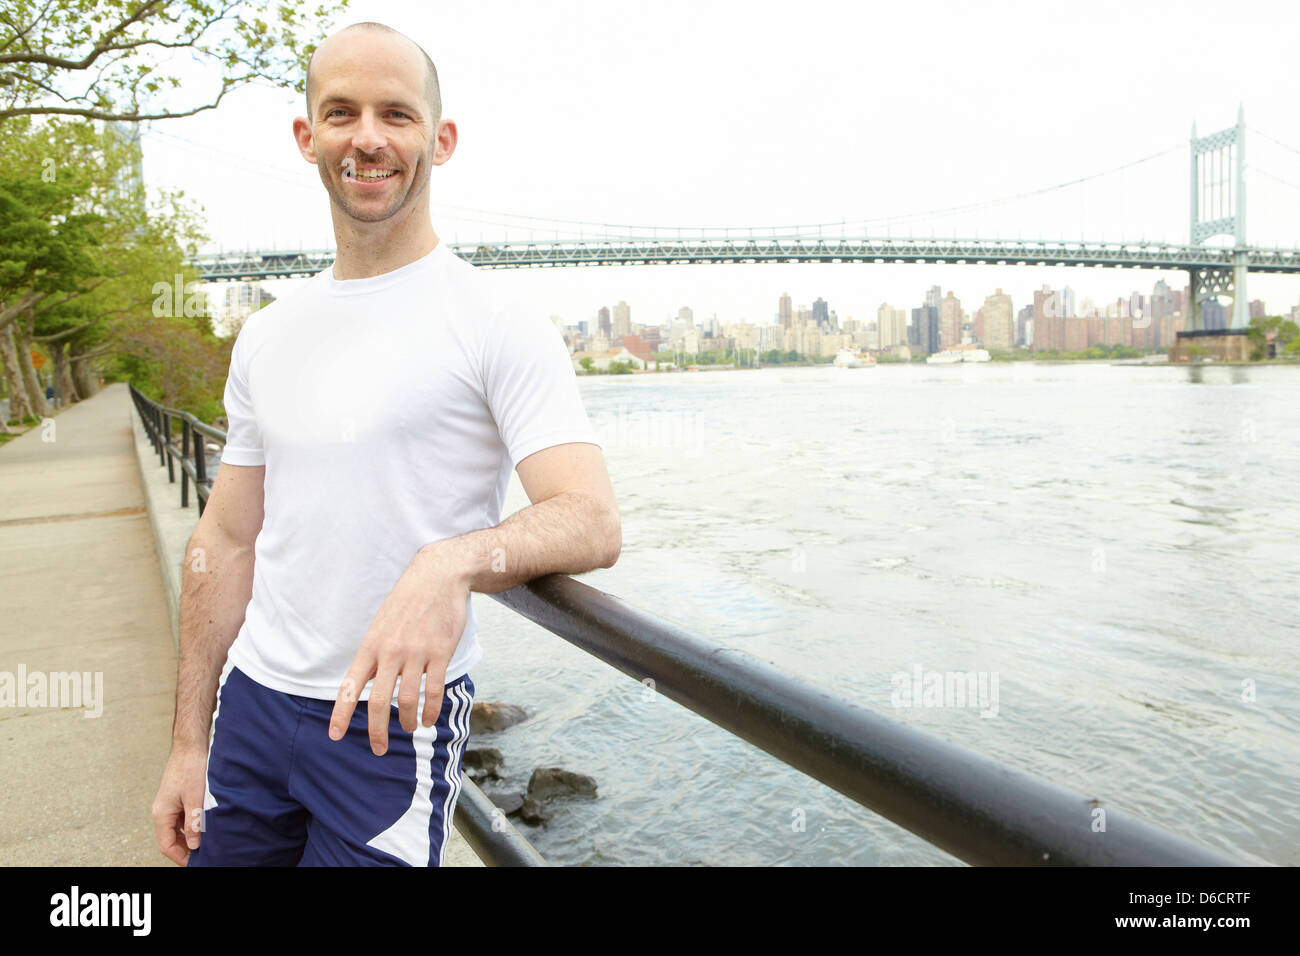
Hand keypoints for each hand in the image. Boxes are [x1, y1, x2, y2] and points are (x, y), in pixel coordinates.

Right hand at [151, 744, 207, 865]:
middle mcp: (162, 811)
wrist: (190, 746)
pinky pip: (182, 819)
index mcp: (161, 813)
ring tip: (207, 842)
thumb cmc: (191, 768)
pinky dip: (192, 825)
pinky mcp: (177, 799)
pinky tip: (206, 826)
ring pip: (177, 830)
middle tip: (204, 855)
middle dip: (185, 849)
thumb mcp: (195, 798)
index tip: (195, 863)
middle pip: (170, 839)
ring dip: (190, 837)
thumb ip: (193, 823)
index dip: (180, 857)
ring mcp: (169, 805)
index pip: (166, 845)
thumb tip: (193, 846)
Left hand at [330, 544, 468, 754]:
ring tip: (410, 729)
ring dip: (408, 722)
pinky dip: (431, 711)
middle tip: (378, 749)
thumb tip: (367, 684)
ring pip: (408, 700)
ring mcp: (416, 653)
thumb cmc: (407, 602)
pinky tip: (429, 719)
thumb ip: (374, 654)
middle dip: (377, 732)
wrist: (439, 576)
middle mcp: (390, 652)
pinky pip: (434, 690)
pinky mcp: (440, 652)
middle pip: (378, 702)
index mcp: (371, 646)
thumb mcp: (381, 624)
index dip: (340, 714)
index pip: (350, 686)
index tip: (334, 736)